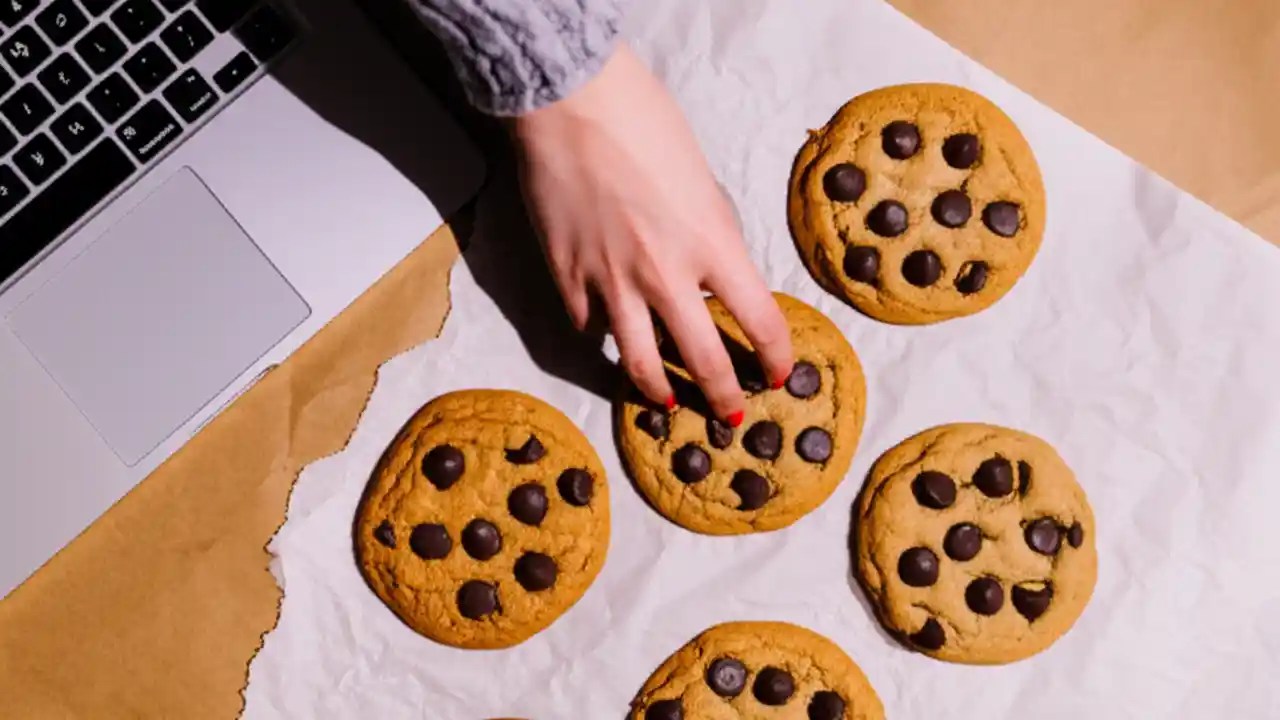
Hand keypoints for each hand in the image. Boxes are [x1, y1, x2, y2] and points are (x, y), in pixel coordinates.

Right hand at [509, 44, 792, 423]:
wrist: (571, 102)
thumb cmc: (644, 122)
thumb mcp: (701, 182)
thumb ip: (709, 236)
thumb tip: (709, 277)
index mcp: (713, 243)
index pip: (760, 320)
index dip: (776, 356)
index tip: (779, 373)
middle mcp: (666, 274)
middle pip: (706, 361)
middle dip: (724, 397)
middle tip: (730, 413)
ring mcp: (613, 282)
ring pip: (641, 364)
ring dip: (659, 391)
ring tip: (667, 401)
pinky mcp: (568, 278)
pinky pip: (589, 326)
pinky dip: (600, 334)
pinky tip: (607, 332)